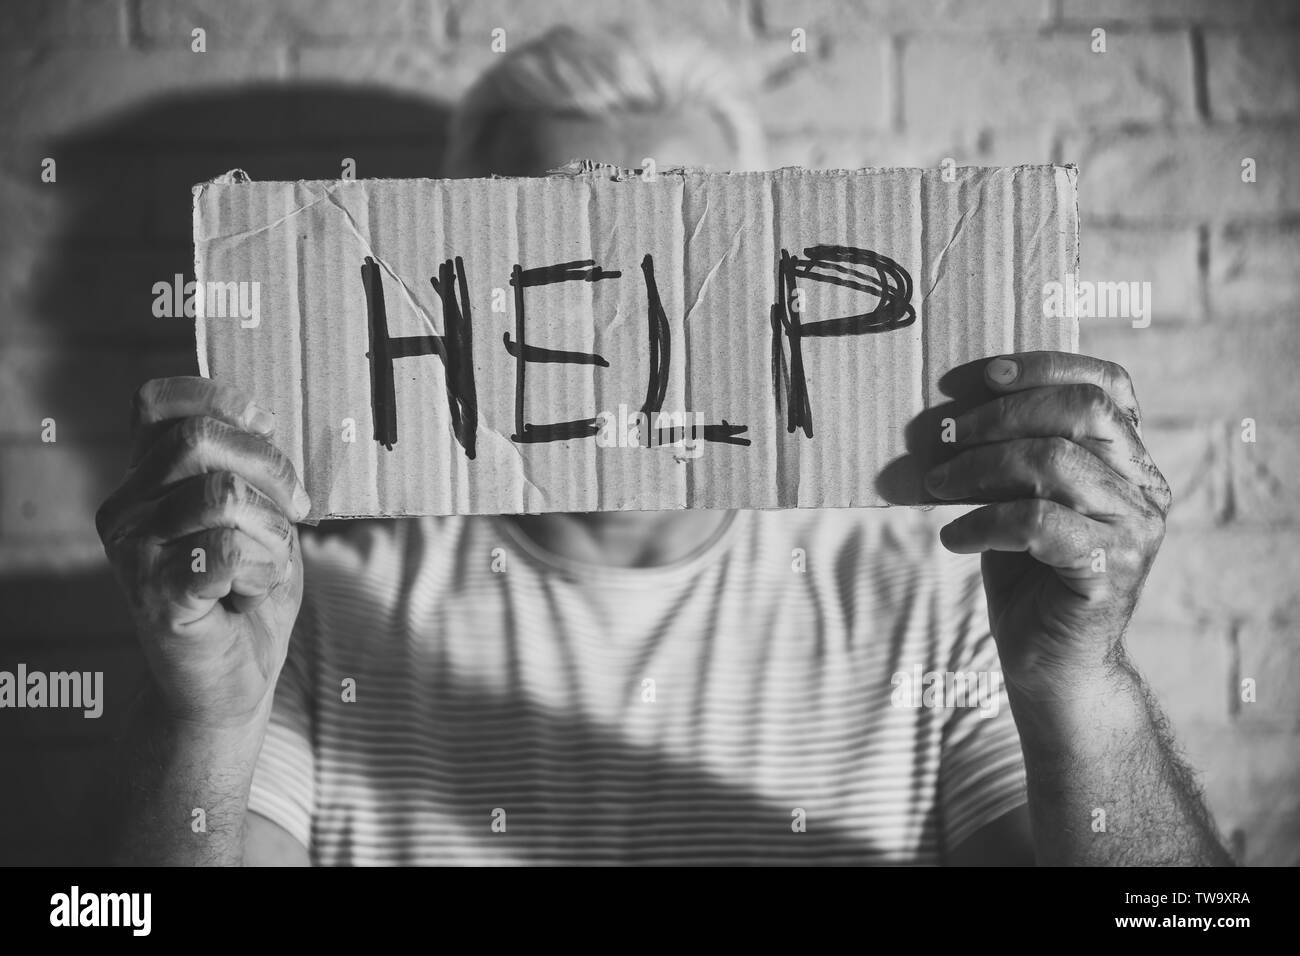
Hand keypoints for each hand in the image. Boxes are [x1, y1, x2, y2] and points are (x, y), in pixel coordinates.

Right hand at [96, 377, 310, 727]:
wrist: (232, 680)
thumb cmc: (247, 590)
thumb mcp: (257, 512)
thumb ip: (248, 463)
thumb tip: (256, 415)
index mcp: (144, 480)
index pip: (157, 402)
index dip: (218, 399)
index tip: (264, 424)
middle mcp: (124, 509)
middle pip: (200, 438)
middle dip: (271, 469)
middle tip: (296, 510)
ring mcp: (133, 553)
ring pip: (223, 495)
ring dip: (273, 531)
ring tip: (267, 564)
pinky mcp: (156, 595)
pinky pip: (227, 550)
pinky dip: (263, 570)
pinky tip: (251, 593)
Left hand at [925, 352, 1170, 700]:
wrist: (1052, 664)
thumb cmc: (1026, 575)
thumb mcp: (1019, 499)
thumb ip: (1012, 453)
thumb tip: (952, 409)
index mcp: (1131, 460)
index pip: (1108, 386)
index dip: (1046, 366)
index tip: (983, 374)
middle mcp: (1146, 487)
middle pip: (1082, 412)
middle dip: (1002, 413)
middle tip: (943, 435)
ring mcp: (1135, 529)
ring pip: (1054, 462)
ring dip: (979, 467)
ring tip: (937, 486)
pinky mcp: (1109, 569)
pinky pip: (1037, 523)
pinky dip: (982, 522)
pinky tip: (954, 538)